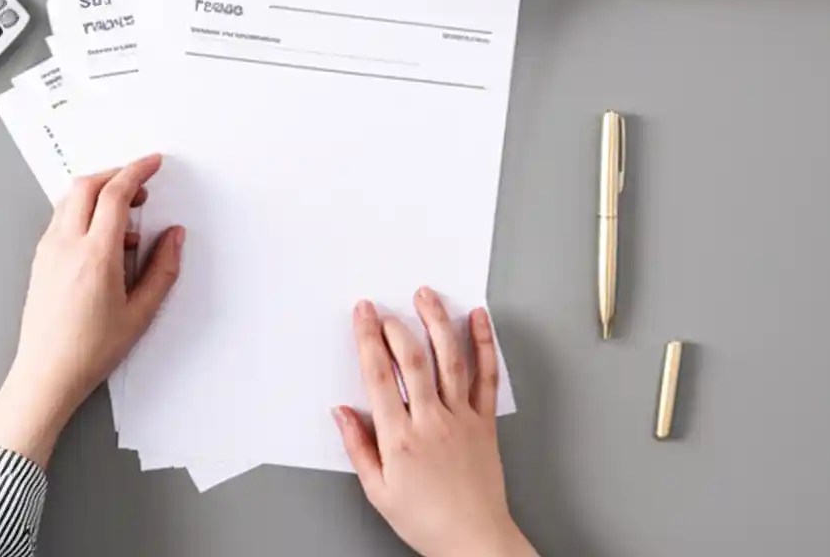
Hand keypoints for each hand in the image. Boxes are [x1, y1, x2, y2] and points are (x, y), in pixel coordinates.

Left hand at [0, 154, 183, 466]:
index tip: (154, 162)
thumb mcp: (141, 313)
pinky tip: (104, 240)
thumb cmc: (91, 350)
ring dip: (99, 194)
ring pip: (70, 199)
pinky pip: (62, 220)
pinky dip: (84, 213)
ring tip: (127, 219)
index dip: (137, 171)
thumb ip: (163, 269)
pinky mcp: (40, 260)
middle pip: (87, 185)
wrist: (46, 374)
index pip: (115, 195)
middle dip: (116, 175)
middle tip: (142, 186)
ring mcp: (48, 251)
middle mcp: (66, 246)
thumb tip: (174, 237)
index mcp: (95, 256)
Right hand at [332, 287, 535, 556]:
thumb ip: (358, 447)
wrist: (474, 540)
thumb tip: (342, 412)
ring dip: (436, 322)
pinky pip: (486, 376)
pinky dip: (484, 344)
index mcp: (400, 439)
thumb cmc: (427, 520)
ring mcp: (462, 418)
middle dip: (396, 325)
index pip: (380, 376)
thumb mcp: (378, 491)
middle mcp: (432, 421)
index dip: (368, 339)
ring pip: (449, 359)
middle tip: (384, 306)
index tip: (363, 315)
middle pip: (413, 360)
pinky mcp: (484, 422)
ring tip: (426, 296)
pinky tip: (478, 320)